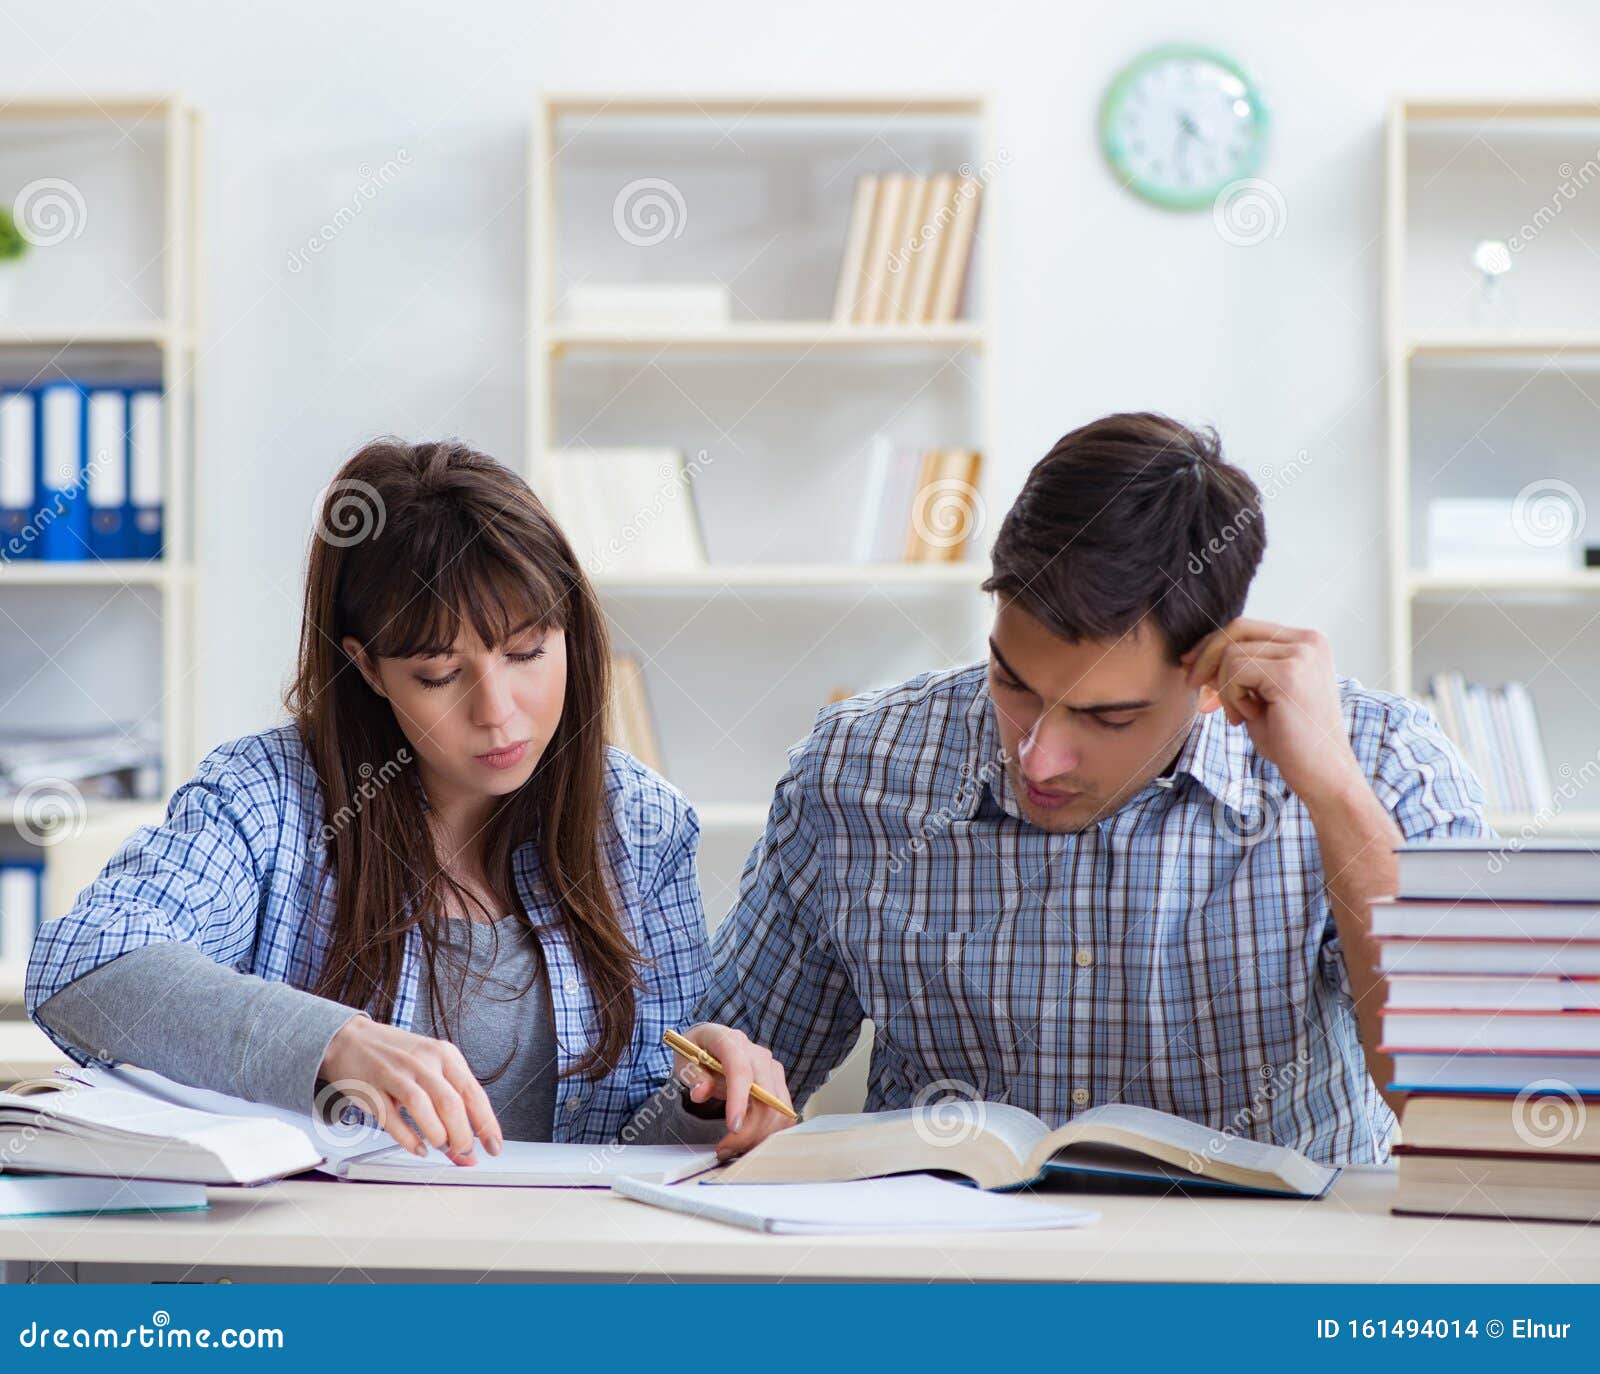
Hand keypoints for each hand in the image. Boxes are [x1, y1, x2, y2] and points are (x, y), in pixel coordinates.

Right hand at [319, 1015, 503, 1165]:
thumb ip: (451, 1108)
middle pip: (450, 1102)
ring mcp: (396, 1073)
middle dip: (462, 1135)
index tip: (494, 1147)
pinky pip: (391, 1118)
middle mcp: (423, 1062)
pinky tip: (418, 1148)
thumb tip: (468, 1152)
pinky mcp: (372, 1088)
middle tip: (464, 1152)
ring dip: (437, 1135)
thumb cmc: (399, 1057)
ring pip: (422, 1107)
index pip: (473, 1092)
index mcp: (445, 1055)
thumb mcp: (432, 1070)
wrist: (353, 1040)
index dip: (486, 1123)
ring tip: (442, 1146)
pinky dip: (408, 1139)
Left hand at [670, 1022, 795, 1160]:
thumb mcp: (685, 1059)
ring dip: (758, 1135)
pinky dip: (769, 1132)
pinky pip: (782, 1114)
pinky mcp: (778, 1083)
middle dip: (748, 1130)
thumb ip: (693, 1075)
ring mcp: (771, 1068)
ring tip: (733, 1146)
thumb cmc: (698, 1051)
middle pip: (765, 1097)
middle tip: (724, 1148)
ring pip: (778, 1110)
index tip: (733, 1127)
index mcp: (730, 1042)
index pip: (740, 1071)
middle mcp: (757, 1054)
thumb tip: (700, 1092)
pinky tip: (749, 1140)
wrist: (713, 1043)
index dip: (739, 1100)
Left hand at [1181, 618, 1363, 806]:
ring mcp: (1302, 654)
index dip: (1212, 645)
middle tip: (1192, 684)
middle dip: (1206, 657)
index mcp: (1306, 642)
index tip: (1191, 667)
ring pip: (1231, 652)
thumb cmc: (1290, 739)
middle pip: (1236, 630)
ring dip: (1224, 688)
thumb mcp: (1258, 695)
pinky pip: (1235, 670)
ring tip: (1240, 715)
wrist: (1321, 774)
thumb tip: (1195, 654)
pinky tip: (1248, 717)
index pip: (1245, 628)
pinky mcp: (1289, 673)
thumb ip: (1236, 670)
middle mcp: (1309, 641)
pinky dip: (1231, 696)